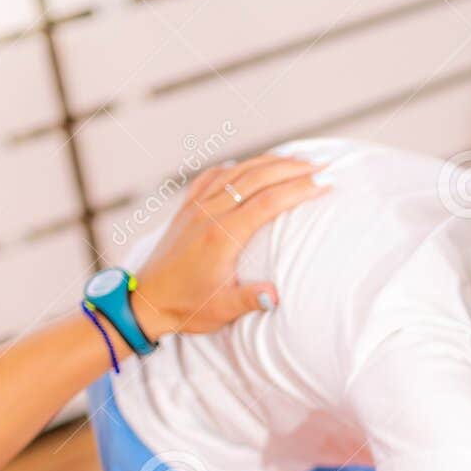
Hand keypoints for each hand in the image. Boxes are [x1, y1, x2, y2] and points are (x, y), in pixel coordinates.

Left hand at [130, 155, 325, 338]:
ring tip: (295, 160)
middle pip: (256, 178)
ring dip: (268, 162)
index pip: (268, 203)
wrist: (145, 300)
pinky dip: (235, 167)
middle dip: (292, 168)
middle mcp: (209, 214)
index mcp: (222, 236)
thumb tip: (276, 295)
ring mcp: (196, 207)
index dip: (299, 189)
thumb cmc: (186, 307)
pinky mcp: (187, 208)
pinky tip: (246, 165)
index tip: (325, 183)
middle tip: (322, 165)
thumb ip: (250, 300)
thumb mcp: (222, 310)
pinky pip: (212, 177)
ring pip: (236, 172)